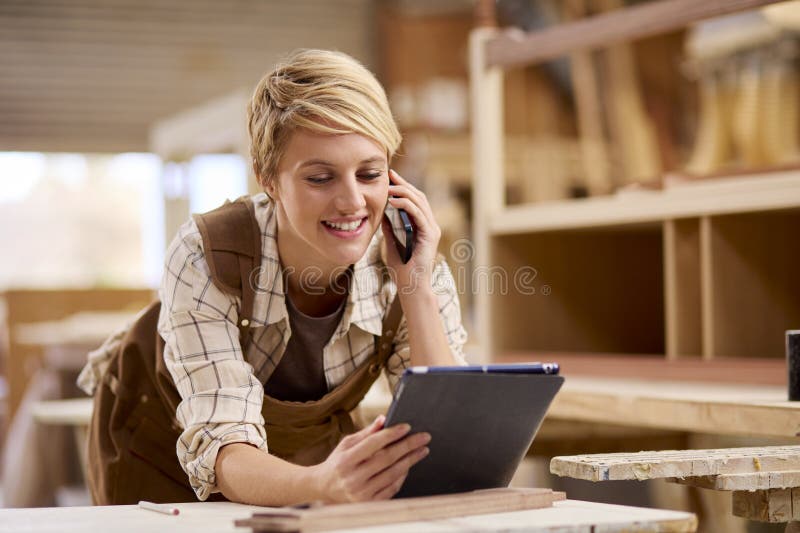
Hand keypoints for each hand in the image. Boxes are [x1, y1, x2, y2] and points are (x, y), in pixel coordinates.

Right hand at [311, 415, 429, 502]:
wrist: (325, 488)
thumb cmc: (339, 462)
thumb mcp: (347, 444)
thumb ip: (367, 433)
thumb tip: (384, 419)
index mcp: (346, 460)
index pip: (373, 444)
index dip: (392, 434)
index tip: (407, 427)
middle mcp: (353, 478)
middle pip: (387, 459)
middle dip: (408, 446)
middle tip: (424, 437)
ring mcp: (362, 492)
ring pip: (392, 474)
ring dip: (410, 460)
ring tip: (422, 450)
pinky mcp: (369, 502)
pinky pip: (392, 488)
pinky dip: (402, 476)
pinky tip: (409, 465)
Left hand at [381, 169, 441, 294]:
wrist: (410, 286)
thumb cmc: (402, 268)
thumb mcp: (391, 243)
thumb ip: (390, 228)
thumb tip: (382, 213)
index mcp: (422, 226)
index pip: (414, 200)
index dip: (403, 187)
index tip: (390, 178)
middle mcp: (430, 225)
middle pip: (419, 197)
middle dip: (404, 184)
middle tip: (390, 175)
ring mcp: (432, 229)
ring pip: (420, 202)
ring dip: (404, 192)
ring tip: (389, 187)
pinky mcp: (430, 235)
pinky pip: (419, 214)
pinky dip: (407, 205)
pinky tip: (394, 201)